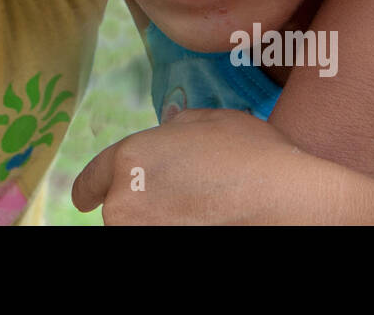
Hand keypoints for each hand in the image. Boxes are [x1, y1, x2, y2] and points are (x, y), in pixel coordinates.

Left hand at [71, 108, 373, 224]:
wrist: (287, 204)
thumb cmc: (256, 158)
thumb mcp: (214, 121)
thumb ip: (178, 126)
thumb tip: (169, 128)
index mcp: (130, 157)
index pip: (92, 180)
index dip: (89, 189)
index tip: (86, 199)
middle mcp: (125, 202)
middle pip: (120, 209)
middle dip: (142, 204)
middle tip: (183, 199)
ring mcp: (142, 234)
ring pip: (139, 228)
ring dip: (159, 221)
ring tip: (203, 214)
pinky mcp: (159, 252)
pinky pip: (159, 239)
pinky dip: (175, 231)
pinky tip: (208, 223)